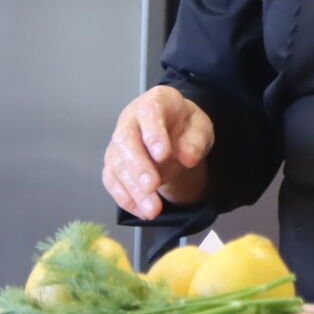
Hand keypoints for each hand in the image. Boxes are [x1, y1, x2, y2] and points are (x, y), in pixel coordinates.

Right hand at [101, 87, 214, 218]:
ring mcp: (118, 142)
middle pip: (126, 140)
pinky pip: (113, 181)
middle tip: (152, 186)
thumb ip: (196, 140)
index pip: (149, 113)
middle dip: (138, 166)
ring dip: (133, 189)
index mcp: (155, 102)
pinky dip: (126, 198)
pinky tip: (142, 211)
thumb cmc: (185, 126)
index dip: (153, 133)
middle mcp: (131, 119)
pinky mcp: (114, 163)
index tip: (163, 154)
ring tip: (152, 209)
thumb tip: (188, 157)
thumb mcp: (200, 128)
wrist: (173, 133)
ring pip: (117, 164)